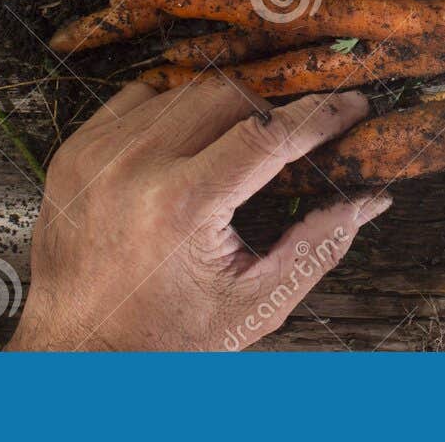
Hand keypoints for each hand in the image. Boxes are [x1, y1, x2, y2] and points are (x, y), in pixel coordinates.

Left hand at [8, 81, 389, 350]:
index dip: (319, 115)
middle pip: (228, 96)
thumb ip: (318, 247)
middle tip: (293, 137)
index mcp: (181, 206)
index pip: (268, 134)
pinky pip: (138, 98)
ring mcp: (97, 154)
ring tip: (238, 147)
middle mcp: (134, 167)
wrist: (74, 355)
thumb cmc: (164, 338)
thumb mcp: (254, 305)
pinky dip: (171, 111)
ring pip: (184, 90)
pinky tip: (184, 146)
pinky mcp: (75, 150)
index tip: (351, 105)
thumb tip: (369, 201)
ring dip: (223, 109)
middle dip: (272, 110)